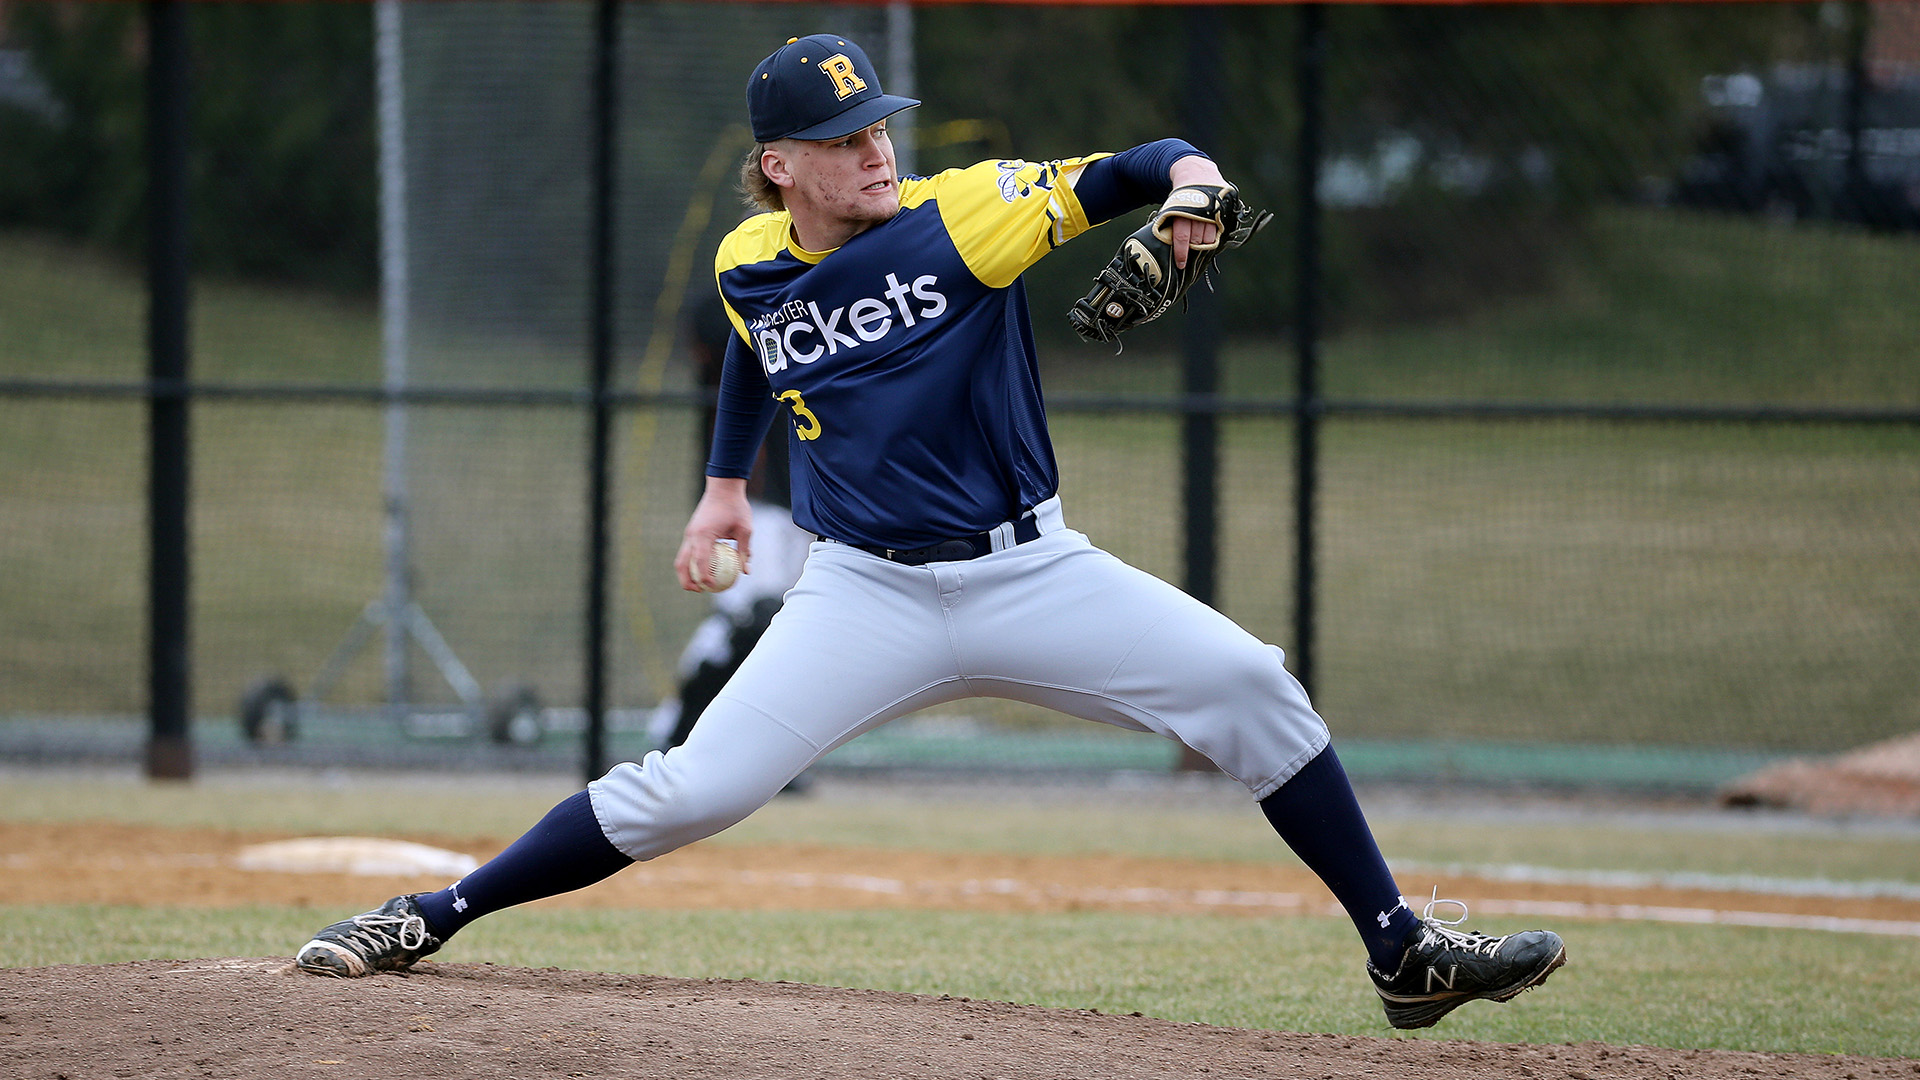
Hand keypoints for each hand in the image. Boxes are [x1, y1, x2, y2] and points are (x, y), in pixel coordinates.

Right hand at [675, 477, 752, 591]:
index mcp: (703, 534)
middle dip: (688, 581)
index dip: (704, 578)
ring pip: (681, 559)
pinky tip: (704, 570)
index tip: (712, 588)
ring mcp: (689, 533)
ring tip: (699, 585)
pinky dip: (692, 563)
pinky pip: (688, 552)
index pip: (700, 562)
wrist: (723, 486)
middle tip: (701, 591)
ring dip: (688, 573)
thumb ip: (744, 551)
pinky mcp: (691, 532)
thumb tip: (745, 571)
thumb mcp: (745, 529)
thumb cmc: (736, 506)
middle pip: (682, 564)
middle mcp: (692, 535)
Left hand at [1167, 156, 1228, 268]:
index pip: (1182, 238)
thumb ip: (1172, 225)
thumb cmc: (1183, 195)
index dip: (1181, 253)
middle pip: (1196, 240)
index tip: (1180, 264)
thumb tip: (1168, 245)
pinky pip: (1219, 232)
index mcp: (1182, 212)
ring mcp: (1212, 212)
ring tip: (1199, 244)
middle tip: (1190, 254)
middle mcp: (1197, 213)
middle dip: (1193, 249)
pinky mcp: (1222, 212)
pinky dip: (1214, 238)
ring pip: (1209, 238)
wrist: (1197, 173)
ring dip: (1204, 244)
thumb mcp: (1173, 207)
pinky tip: (1209, 237)